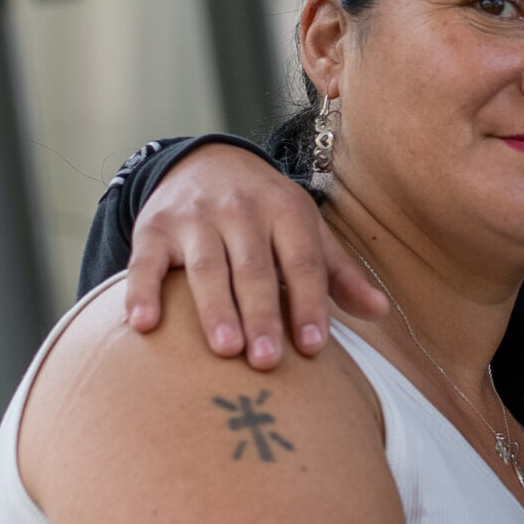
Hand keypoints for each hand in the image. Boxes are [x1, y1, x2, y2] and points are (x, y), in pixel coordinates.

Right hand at [123, 142, 384, 366]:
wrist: (205, 162)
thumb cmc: (268, 213)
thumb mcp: (307, 230)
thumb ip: (339, 273)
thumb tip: (381, 311)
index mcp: (287, 211)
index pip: (301, 262)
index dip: (308, 304)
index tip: (313, 347)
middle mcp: (241, 210)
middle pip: (254, 269)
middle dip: (262, 315)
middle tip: (268, 361)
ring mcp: (195, 218)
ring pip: (206, 267)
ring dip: (215, 309)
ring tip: (225, 350)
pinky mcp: (154, 228)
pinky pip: (146, 262)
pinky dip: (142, 291)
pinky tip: (143, 324)